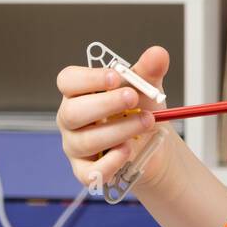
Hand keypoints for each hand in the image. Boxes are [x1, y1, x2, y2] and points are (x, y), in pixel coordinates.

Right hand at [55, 46, 172, 192]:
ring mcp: (76, 145)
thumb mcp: (146, 89)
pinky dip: (110, 163)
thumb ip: (149, 72)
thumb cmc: (139, 111)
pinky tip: (128, 151)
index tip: (116, 77)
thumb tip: (158, 53)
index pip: (68, 81)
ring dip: (119, 131)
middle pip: (72, 112)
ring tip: (146, 123)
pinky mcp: (85, 170)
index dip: (88, 79)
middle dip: (105, 105)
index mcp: (80, 93)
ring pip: (84, 141)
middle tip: (134, 98)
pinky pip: (89, 173)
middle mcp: (72, 119)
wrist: (153, 144)